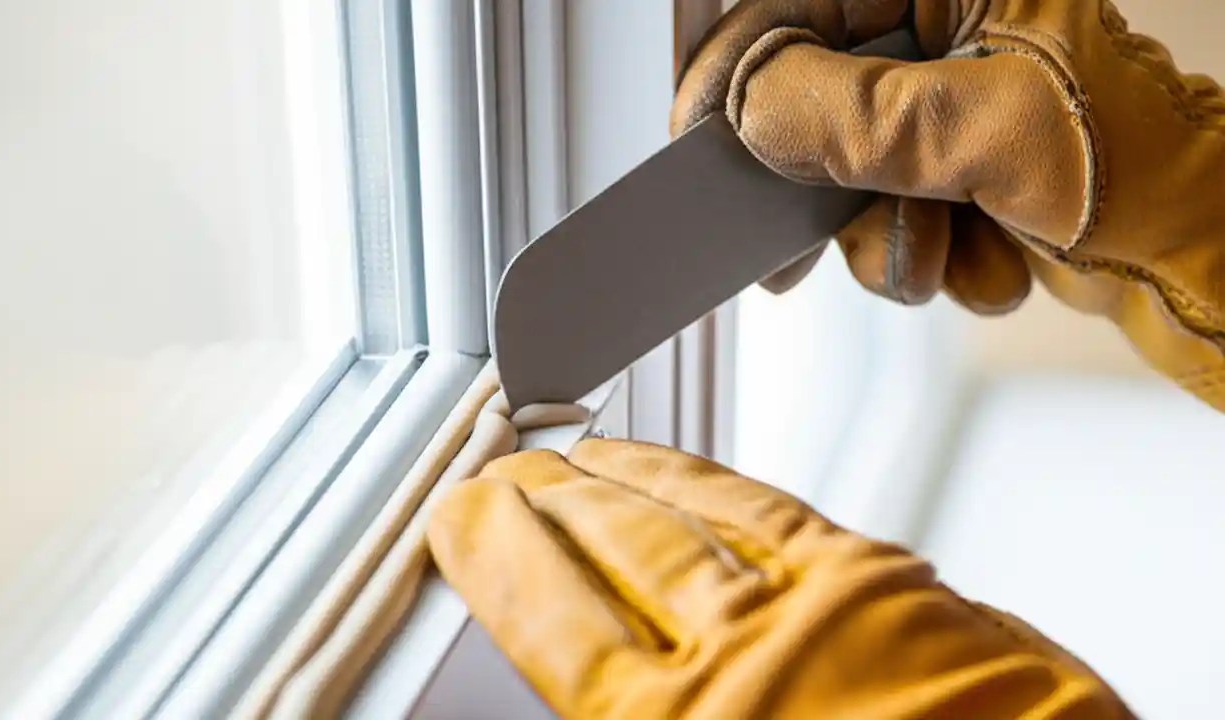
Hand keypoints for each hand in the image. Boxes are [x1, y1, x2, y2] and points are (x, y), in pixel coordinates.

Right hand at [428, 439, 1129, 718]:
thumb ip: (654, 717)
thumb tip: (608, 685)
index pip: (546, 617)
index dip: (492, 553)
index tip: (462, 517)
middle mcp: (731, 658)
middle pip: (602, 548)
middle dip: (539, 501)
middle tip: (500, 472)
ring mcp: (807, 605)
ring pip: (674, 515)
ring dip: (607, 480)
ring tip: (564, 456)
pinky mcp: (878, 577)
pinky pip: (759, 504)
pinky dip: (700, 478)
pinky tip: (669, 468)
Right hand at [674, 0, 1224, 409]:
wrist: (1224, 270)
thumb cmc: (1156, 178)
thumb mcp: (992, 136)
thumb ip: (854, 118)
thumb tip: (751, 107)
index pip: (809, 1)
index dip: (743, 66)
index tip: (697, 133)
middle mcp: (958, 27)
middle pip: (820, 94)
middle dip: (832, 185)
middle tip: (818, 236)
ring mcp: (962, 99)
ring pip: (850, 169)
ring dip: (889, 235)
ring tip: (957, 249)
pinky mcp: (967, 165)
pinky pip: (892, 212)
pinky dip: (929, 254)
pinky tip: (993, 259)